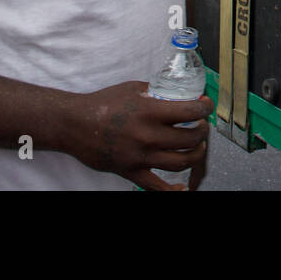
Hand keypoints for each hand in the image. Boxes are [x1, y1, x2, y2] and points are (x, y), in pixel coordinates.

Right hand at [62, 81, 213, 191]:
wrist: (74, 124)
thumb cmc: (101, 104)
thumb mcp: (133, 89)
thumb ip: (156, 92)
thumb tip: (177, 93)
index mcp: (150, 111)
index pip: (190, 111)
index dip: (205, 108)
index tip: (206, 106)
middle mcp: (148, 135)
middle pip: (190, 139)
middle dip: (203, 132)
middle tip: (202, 127)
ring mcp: (140, 156)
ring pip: (180, 162)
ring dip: (195, 155)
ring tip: (197, 148)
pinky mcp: (130, 171)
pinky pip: (156, 187)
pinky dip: (172, 190)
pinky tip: (182, 188)